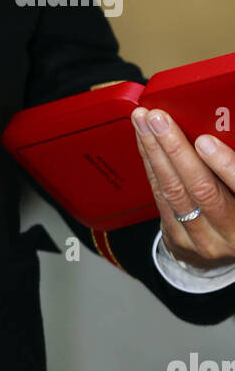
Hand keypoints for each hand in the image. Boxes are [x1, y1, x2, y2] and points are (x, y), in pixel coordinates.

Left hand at [132, 108, 234, 269]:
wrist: (221, 251)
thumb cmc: (234, 205)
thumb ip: (230, 167)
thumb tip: (215, 130)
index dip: (224, 165)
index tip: (205, 141)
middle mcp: (230, 234)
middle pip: (202, 189)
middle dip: (176, 148)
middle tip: (159, 119)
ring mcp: (203, 240)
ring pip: (174, 191)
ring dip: (155, 151)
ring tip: (144, 121)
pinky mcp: (178, 239)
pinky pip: (160, 196)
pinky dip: (150, 164)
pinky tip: (144, 142)